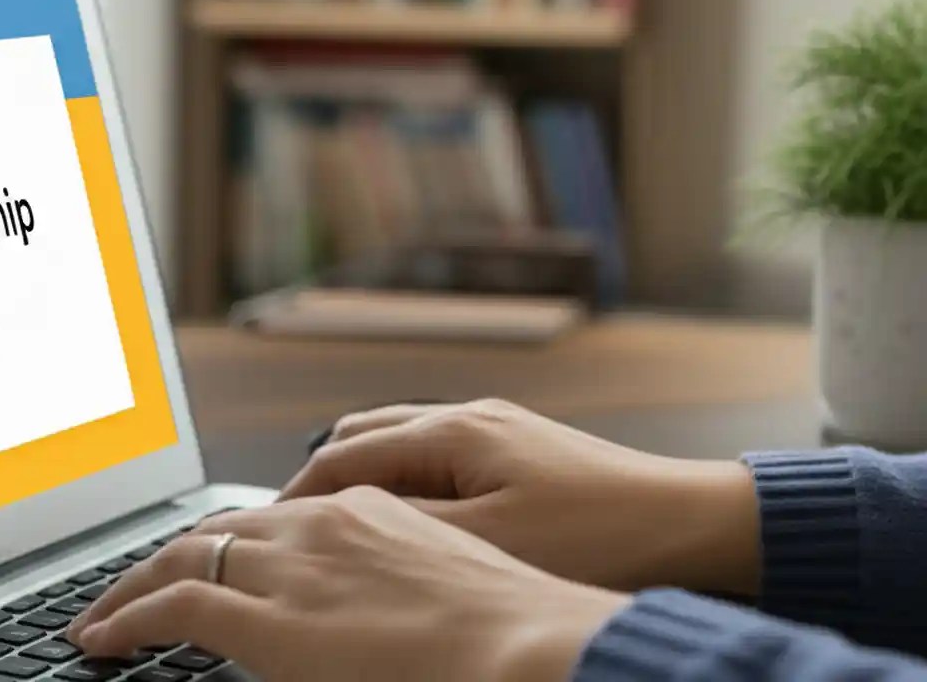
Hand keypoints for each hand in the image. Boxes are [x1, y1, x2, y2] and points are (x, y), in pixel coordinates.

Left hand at [66, 488, 627, 681]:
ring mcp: (293, 565)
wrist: (529, 648)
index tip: (213, 556)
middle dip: (173, 552)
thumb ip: (397, 587)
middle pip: (222, 526)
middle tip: (139, 581)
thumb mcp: (449, 590)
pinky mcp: (267, 616)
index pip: (278, 515)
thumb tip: (378, 615)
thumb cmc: (513, 631)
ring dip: (137, 584)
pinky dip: (128, 616)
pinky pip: (173, 603)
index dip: (234, 537)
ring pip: (184, 556)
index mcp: (369, 512)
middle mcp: (321, 524)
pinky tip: (103, 637)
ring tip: (107, 611)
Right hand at [280, 400, 761, 594]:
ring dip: (359, 477)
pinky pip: (433, 452)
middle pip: (360, 437)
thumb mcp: (489, 542)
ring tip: (335, 526)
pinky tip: (404, 515)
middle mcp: (467, 415)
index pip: (342, 457)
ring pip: (397, 440)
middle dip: (319, 480)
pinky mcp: (519, 446)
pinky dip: (400, 478)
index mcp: (451, 431)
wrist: (695, 522)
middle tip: (290, 529)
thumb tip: (340, 521)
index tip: (262, 533)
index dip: (294, 497)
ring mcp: (495, 427)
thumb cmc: (600, 536)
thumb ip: (406, 526)